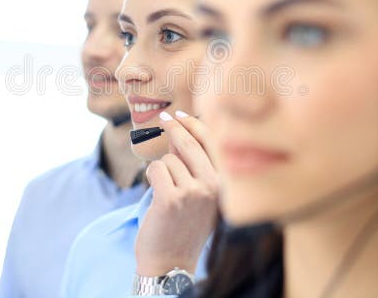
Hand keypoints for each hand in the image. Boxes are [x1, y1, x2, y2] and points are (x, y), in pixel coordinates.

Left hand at [134, 110, 218, 275]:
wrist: (171, 262)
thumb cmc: (183, 226)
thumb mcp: (198, 195)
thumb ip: (192, 165)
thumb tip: (179, 130)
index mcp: (225, 185)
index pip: (213, 144)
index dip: (195, 124)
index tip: (181, 114)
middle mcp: (214, 187)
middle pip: (190, 142)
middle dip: (174, 127)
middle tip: (164, 118)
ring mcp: (194, 192)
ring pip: (169, 159)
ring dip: (162, 171)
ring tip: (167, 195)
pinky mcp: (171, 198)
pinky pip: (156, 169)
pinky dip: (151, 178)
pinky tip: (157, 196)